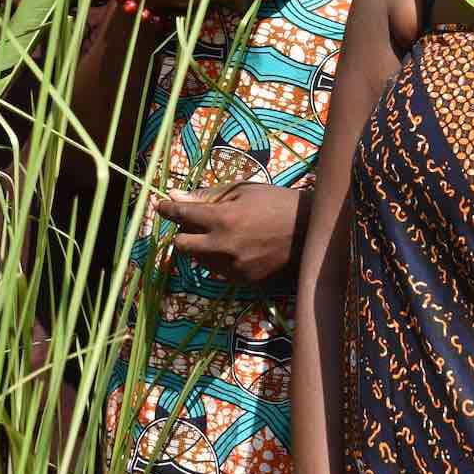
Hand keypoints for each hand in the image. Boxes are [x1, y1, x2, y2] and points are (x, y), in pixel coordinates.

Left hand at [155, 182, 308, 284]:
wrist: (311, 232)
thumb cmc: (276, 203)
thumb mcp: (243, 191)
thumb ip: (207, 196)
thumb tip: (175, 195)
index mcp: (222, 219)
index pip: (182, 214)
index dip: (168, 208)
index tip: (161, 205)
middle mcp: (223, 247)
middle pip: (182, 245)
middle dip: (183, 233)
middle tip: (195, 223)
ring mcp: (233, 267)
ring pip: (200, 259)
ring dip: (203, 246)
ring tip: (226, 233)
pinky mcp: (244, 281)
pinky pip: (219, 270)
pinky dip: (221, 259)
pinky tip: (239, 247)